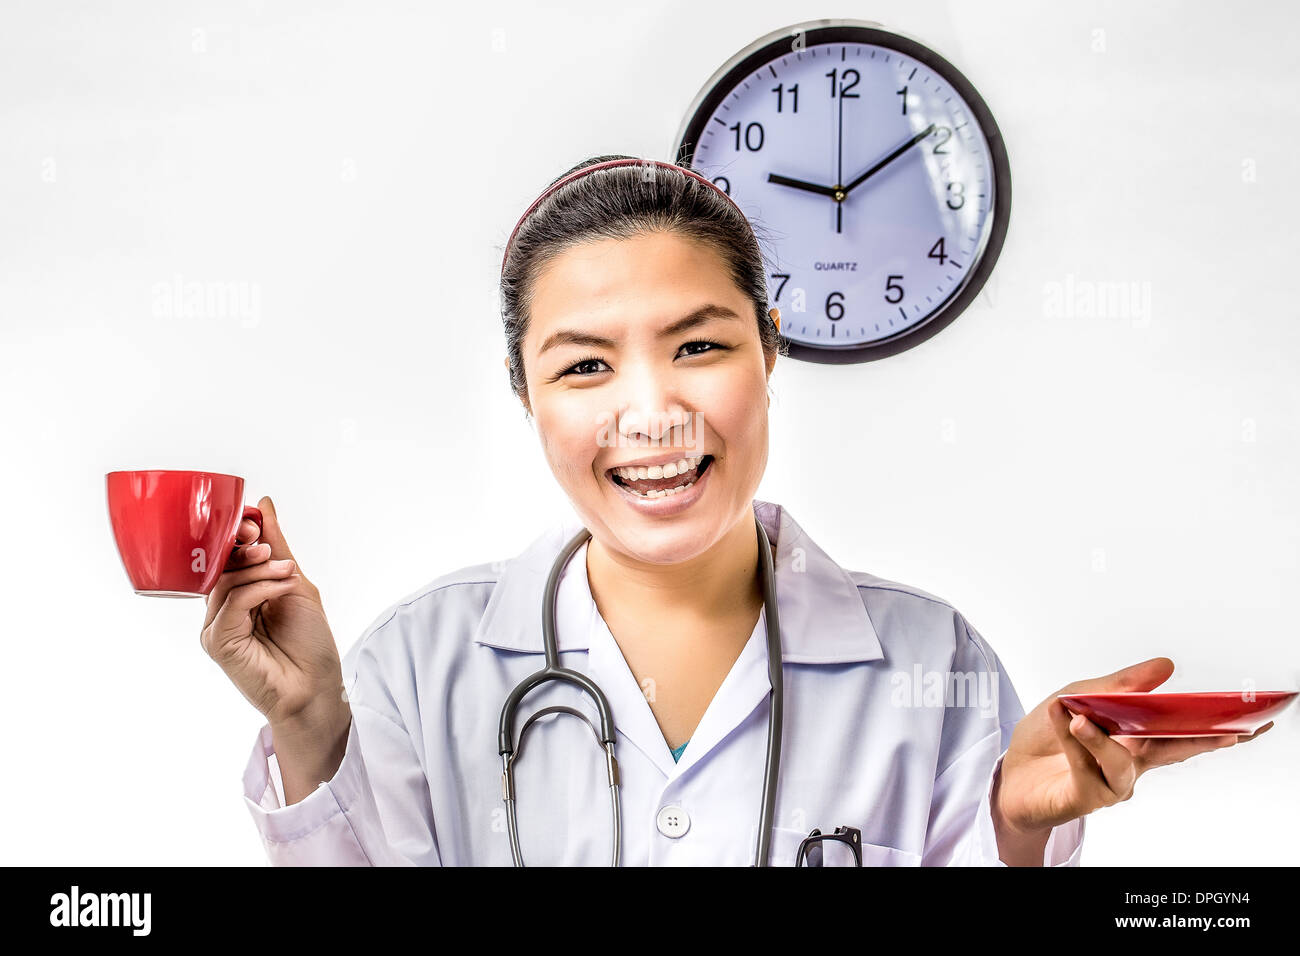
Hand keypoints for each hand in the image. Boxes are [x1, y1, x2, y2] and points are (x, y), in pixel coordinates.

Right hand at [200, 495, 347, 729]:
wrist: (317, 687)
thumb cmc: (310, 643)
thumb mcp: (296, 584)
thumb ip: (278, 547)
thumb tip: (264, 506)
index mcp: (239, 596)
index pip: (226, 557)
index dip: (235, 535)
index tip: (253, 519)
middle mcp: (224, 610)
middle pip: (220, 566)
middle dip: (241, 546)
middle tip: (262, 539)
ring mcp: (218, 627)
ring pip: (226, 582)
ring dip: (258, 568)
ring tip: (287, 570)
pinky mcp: (218, 642)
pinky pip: (232, 603)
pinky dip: (259, 589)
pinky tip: (283, 586)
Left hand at [993, 657, 1273, 861]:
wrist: (1011, 769)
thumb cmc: (1049, 735)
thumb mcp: (1080, 695)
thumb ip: (1120, 685)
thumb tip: (1165, 666)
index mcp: (1137, 740)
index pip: (1183, 734)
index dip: (1216, 730)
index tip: (1248, 721)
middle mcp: (1131, 765)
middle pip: (1175, 755)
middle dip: (1202, 744)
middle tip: (1225, 732)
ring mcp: (1111, 784)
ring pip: (1122, 763)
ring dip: (1100, 736)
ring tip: (1080, 715)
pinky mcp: (1085, 798)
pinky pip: (1087, 769)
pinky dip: (1074, 741)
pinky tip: (1064, 721)